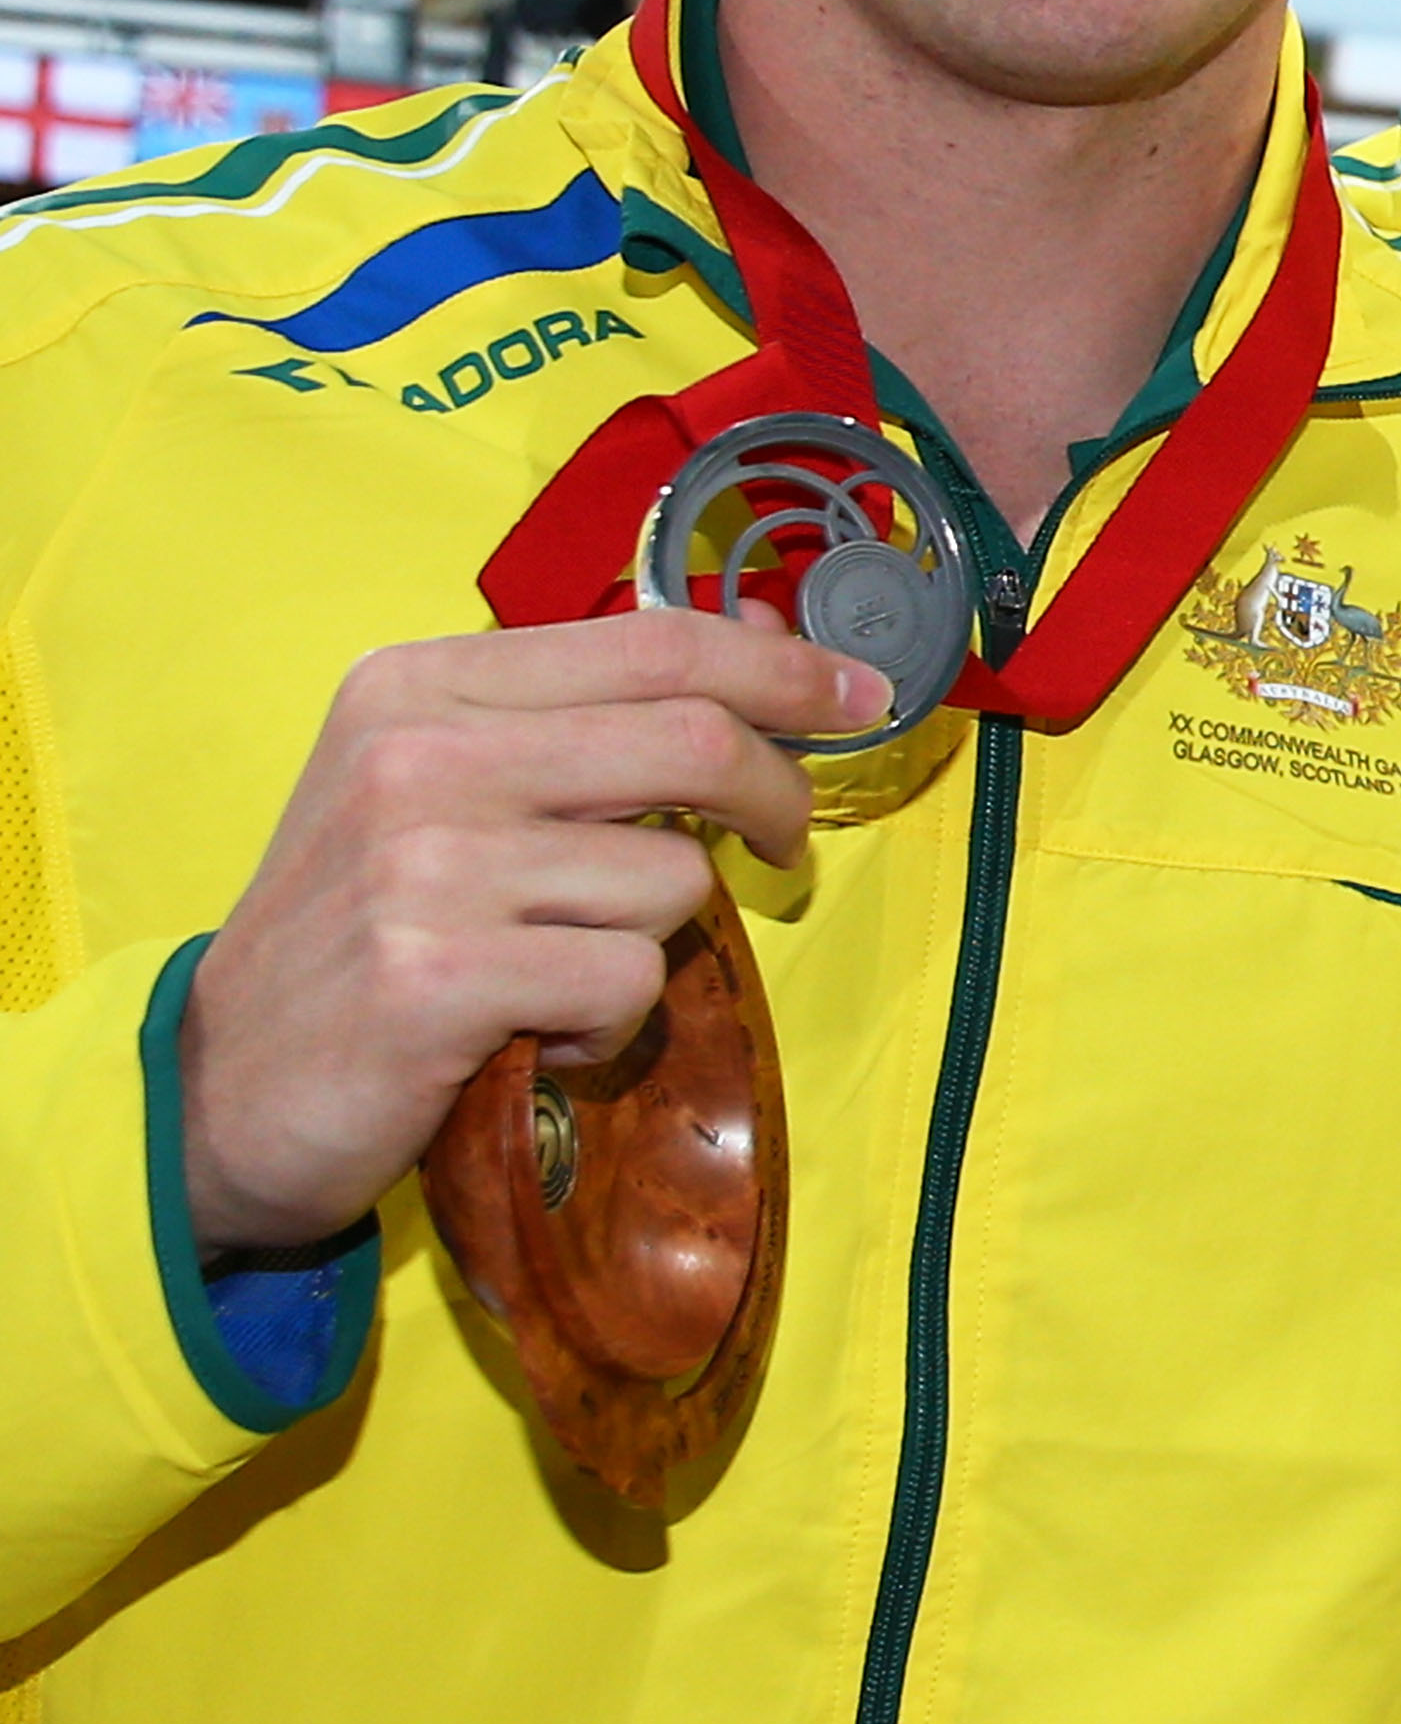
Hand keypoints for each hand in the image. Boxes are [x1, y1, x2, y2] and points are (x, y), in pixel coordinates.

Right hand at [177, 609, 883, 1254]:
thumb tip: (762, 634)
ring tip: (564, 971)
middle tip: (780, 845)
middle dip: (777, 797)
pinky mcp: (440, 978)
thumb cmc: (361, 931)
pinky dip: (610, 1026)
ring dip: (652, 942)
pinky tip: (535, 1034)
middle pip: (696, 741)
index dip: (784, 669)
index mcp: (420, 686)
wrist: (219, 1090)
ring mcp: (425, 867)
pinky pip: (627, 983)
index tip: (859, 699)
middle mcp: (417, 757)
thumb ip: (587, 717)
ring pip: (671, 878)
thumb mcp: (447, 788)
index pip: (657, 644)